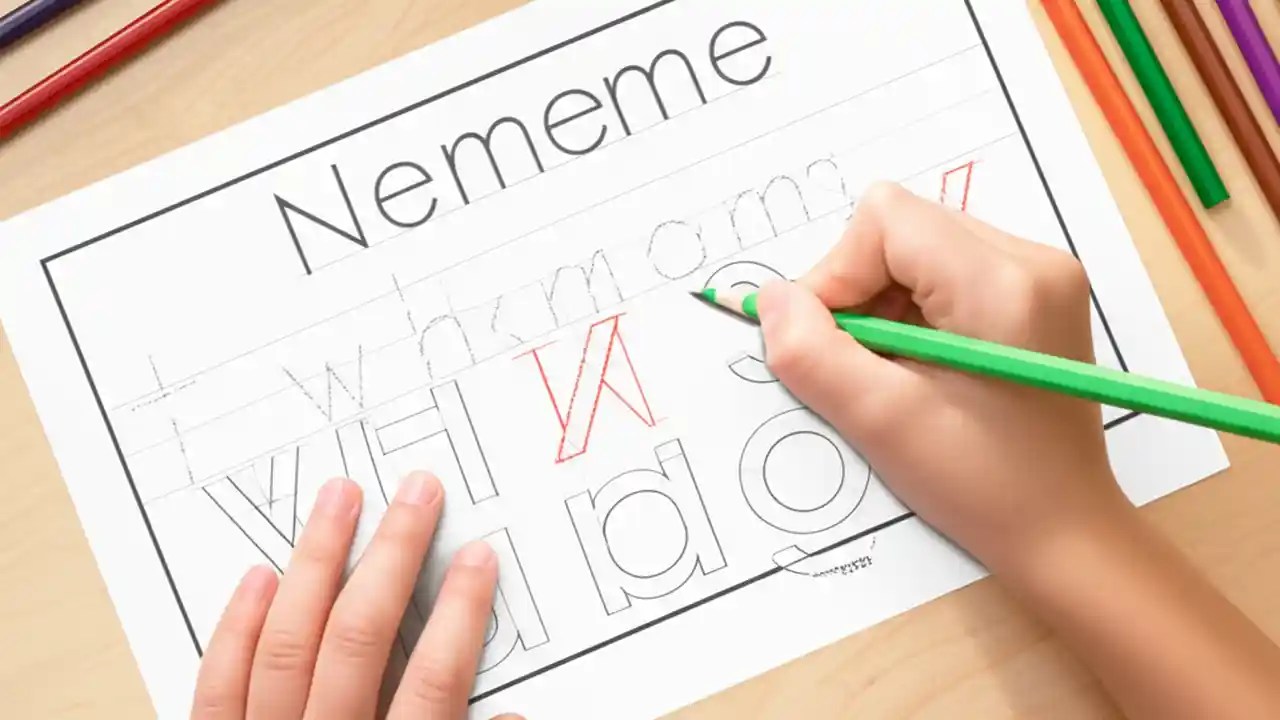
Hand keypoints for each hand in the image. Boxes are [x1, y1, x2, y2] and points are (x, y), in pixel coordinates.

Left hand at [191, 472, 523, 719]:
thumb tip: (514, 718)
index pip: (432, 684)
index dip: (461, 616)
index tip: (478, 559)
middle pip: (358, 640)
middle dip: (393, 556)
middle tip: (418, 495)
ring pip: (287, 644)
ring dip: (315, 561)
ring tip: (339, 499)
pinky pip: (219, 685)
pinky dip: (237, 628)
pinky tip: (259, 575)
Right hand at [756, 182, 1132, 571]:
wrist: (1064, 532)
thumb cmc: (984, 486)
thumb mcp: (882, 423)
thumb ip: (811, 353)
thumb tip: (772, 299)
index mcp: (1003, 283)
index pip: (885, 220)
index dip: (836, 275)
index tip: (831, 345)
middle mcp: (1033, 260)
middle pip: (902, 227)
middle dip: (862, 290)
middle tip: (864, 364)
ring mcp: (1041, 274)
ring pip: (919, 246)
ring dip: (886, 302)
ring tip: (897, 372)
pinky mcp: (1036, 295)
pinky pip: (947, 270)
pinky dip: (915, 311)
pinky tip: (922, 366)